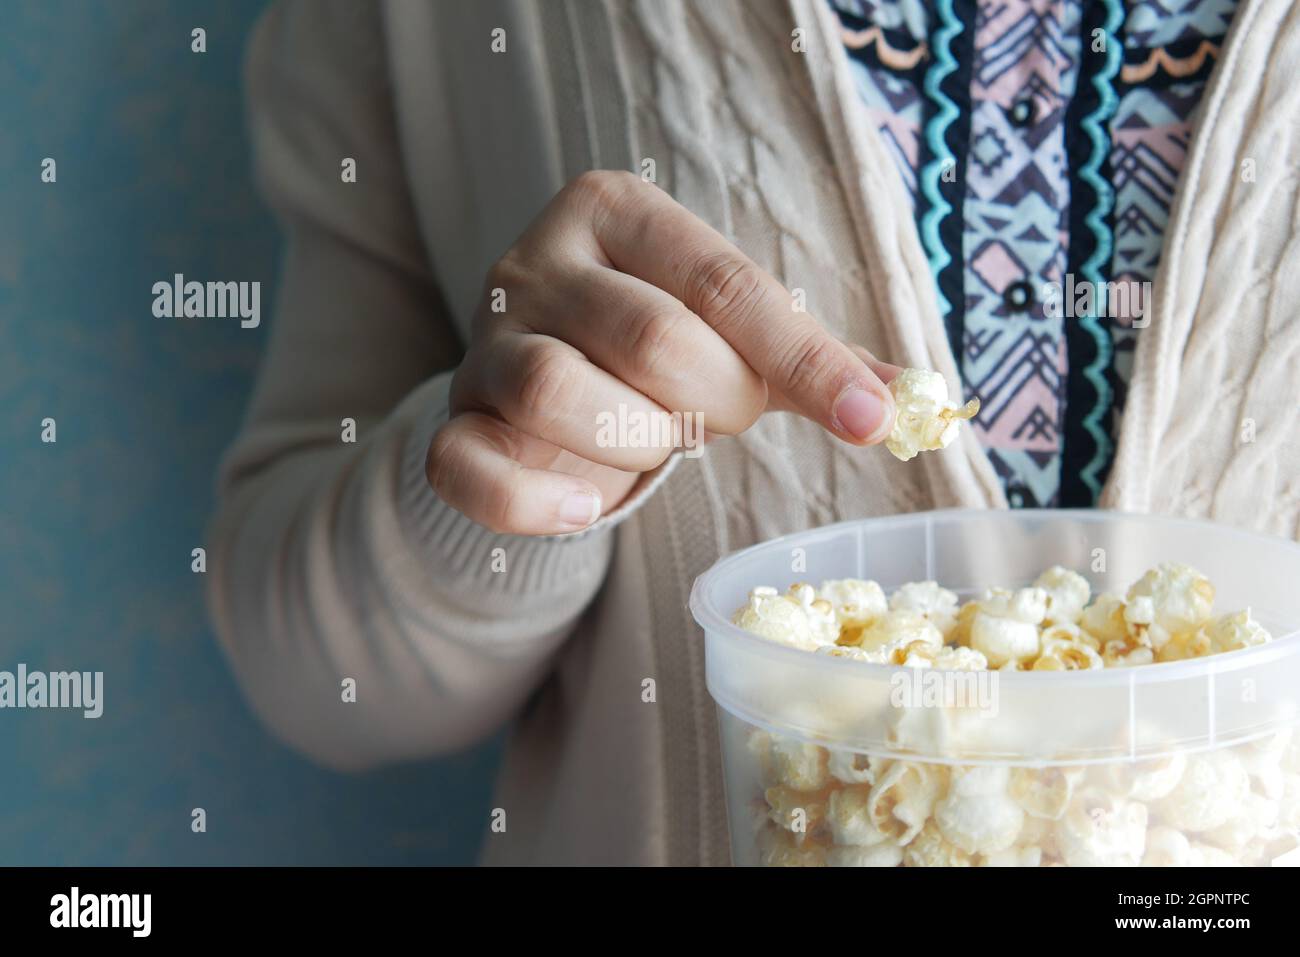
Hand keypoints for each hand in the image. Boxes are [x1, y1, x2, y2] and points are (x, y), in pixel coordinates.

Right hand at [427, 170, 899, 534]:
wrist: (537, 374)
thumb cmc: (647, 343)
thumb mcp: (729, 332)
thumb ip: (806, 358)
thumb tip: (912, 404)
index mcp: (617, 212)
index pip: (724, 282)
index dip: (805, 359)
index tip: (872, 421)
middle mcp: (538, 262)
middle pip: (652, 338)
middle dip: (715, 402)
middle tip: (718, 417)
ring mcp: (486, 341)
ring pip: (557, 393)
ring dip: (635, 446)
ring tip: (654, 442)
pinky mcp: (453, 417)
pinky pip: (469, 466)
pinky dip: (534, 502)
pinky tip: (587, 509)